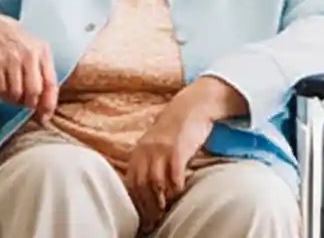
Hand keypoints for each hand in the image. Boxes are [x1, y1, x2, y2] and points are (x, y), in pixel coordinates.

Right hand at [0, 13, 57, 122]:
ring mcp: (12, 59)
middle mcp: (29, 55)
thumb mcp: (34, 47)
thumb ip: (42, 69)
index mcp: (43, 51)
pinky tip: (2, 91)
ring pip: (17, 93)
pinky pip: (2, 89)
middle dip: (30, 104)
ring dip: (14, 100)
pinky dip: (3, 95)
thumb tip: (47, 99)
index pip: (51, 83)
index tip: (45, 116)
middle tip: (26, 105)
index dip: (49, 104)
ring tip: (12, 96)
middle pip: (34, 91)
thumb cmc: (13, 39)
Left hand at [124, 107, 214, 232]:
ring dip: (160, 200)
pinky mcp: (178, 148)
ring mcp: (161, 149)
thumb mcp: (155, 143)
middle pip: (141, 185)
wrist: (192, 106)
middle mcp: (146, 151)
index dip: (136, 202)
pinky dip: (175, 187)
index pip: (131, 182)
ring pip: (155, 183)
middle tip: (155, 217)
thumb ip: (148, 161)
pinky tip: (179, 192)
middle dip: (147, 205)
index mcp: (139, 151)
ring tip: (166, 209)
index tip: (142, 215)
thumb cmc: (175, 129)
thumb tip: (145, 185)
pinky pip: (174, 174)